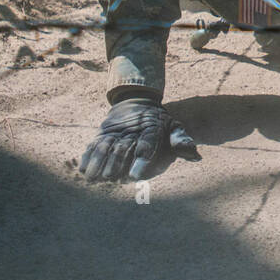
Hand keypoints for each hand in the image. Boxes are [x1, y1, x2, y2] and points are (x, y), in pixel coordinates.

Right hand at [80, 97, 199, 181]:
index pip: (147, 144)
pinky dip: (88, 156)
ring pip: (105, 146)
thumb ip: (181, 141)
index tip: (135, 176)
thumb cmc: (159, 122)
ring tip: (94, 179)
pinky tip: (83, 170)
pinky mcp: (103, 131)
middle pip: (122, 148)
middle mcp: (132, 129)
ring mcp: (116, 129)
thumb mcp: (173, 127)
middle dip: (115, 164)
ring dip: (98, 163)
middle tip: (111, 179)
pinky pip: (94, 143)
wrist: (138, 99)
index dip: (141, 160)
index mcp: (152, 128)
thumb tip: (195, 156)